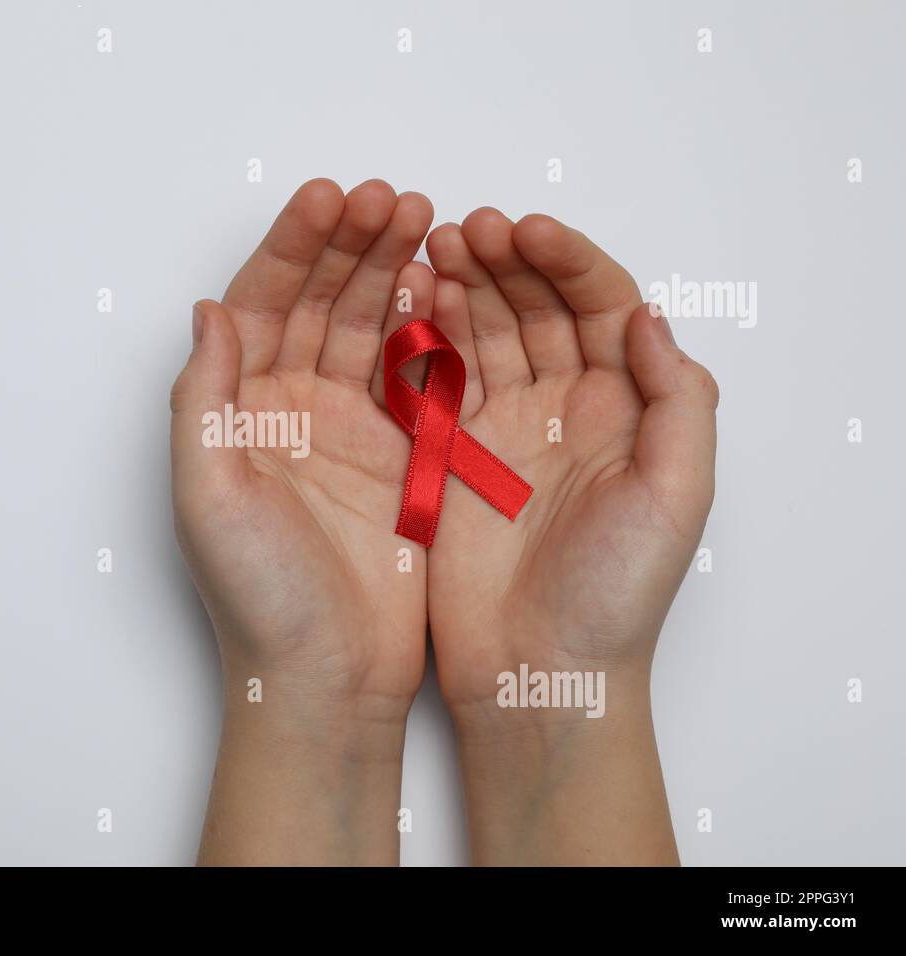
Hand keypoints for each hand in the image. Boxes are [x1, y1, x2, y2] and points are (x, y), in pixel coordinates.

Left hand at [170, 179, 433, 862]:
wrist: (327, 677)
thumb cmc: (258, 599)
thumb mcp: (208, 495)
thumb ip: (205, 400)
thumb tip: (208, 310)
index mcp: (236, 412)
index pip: (259, 305)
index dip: (291, 248)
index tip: (330, 199)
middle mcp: (287, 409)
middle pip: (317, 302)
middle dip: (352, 245)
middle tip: (394, 198)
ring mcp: (346, 428)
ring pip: (367, 326)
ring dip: (390, 271)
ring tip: (426, 222)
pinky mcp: (399, 454)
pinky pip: (412, 373)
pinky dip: (427, 326)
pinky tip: (442, 286)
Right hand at [422, 209, 717, 862]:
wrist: (539, 671)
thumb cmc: (615, 595)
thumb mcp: (676, 497)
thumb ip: (677, 402)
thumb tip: (647, 317)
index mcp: (625, 409)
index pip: (601, 306)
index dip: (567, 261)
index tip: (525, 233)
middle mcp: (566, 407)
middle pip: (539, 306)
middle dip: (505, 260)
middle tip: (467, 227)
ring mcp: (504, 428)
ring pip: (485, 331)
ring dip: (463, 284)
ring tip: (431, 245)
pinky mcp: (451, 454)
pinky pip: (439, 377)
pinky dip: (423, 334)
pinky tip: (409, 299)